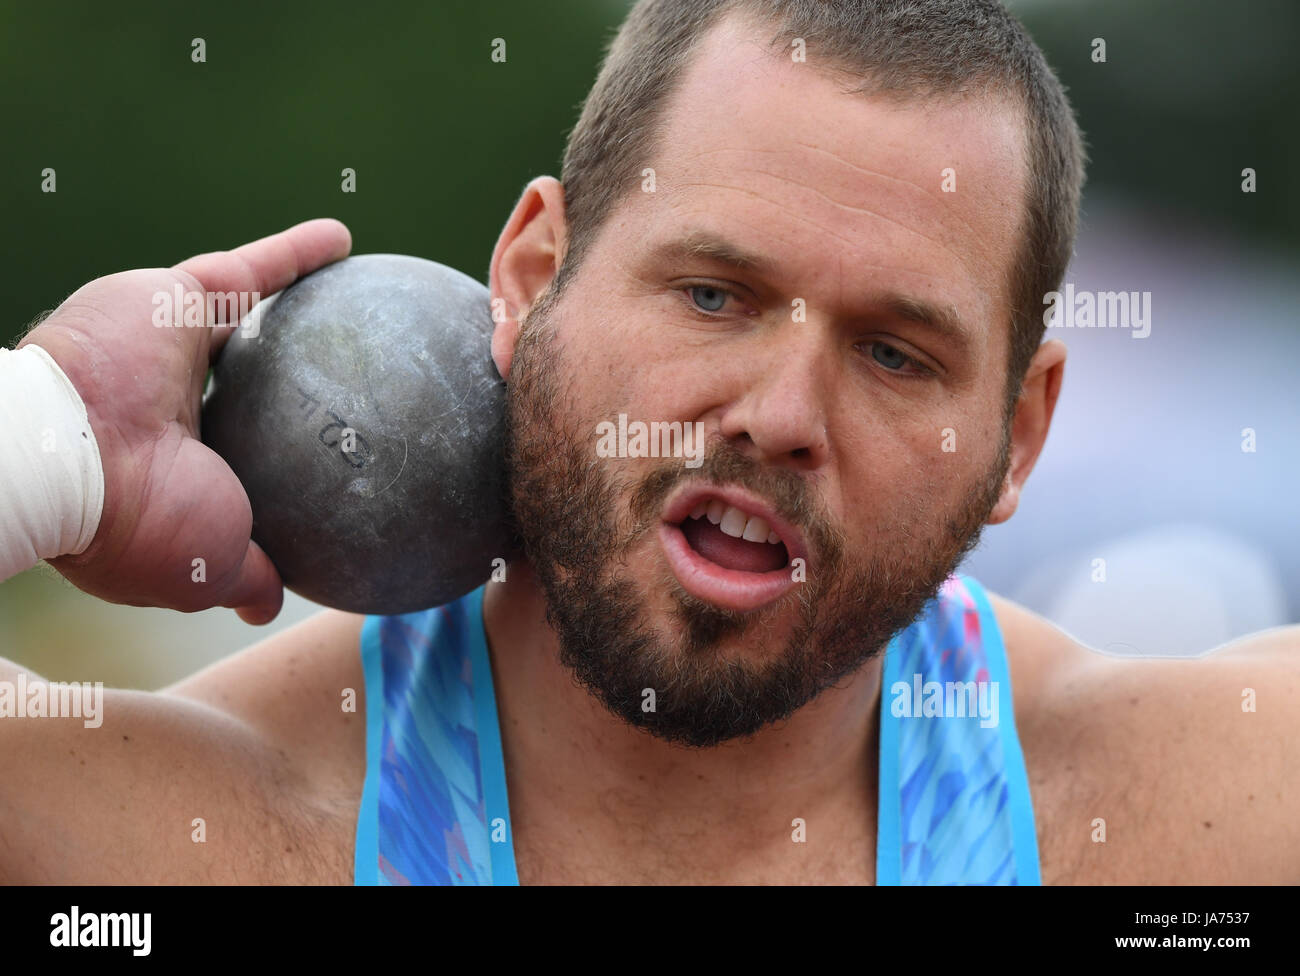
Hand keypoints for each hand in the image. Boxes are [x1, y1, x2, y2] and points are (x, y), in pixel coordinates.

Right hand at [19, 219, 352, 623]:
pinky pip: (254, 268)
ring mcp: (174, 345)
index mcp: (176, 461)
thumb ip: (248, 575)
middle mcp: (173, 401)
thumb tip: (265, 607)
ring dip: (296, 301)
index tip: (313, 460)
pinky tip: (345, 240)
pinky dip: (298, 253)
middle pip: (243, 379)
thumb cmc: (141, 522)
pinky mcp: (178, 294)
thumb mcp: (213, 564)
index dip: (268, 453)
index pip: (236, 452)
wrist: (71, 458)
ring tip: (351, 295)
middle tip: (339, 376)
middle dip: (280, 376)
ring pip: (249, 313)